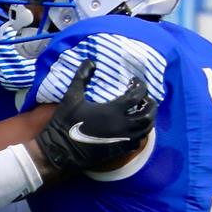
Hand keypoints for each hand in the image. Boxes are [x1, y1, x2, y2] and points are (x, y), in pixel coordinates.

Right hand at [35, 58, 155, 175]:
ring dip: (148, 119)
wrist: (60, 150)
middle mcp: (122, 125)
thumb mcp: (72, 96)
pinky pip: (137, 142)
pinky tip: (135, 128)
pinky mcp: (118, 150)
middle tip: (145, 98)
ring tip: (143, 112)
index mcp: (112, 110)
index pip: (137, 95)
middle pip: (147, 114)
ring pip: (145, 130)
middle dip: (151, 104)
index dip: (140, 86)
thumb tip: (90, 61)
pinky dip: (141, 134)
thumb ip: (82, 77)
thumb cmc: (66, 122)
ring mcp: (122, 139)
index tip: (134, 82)